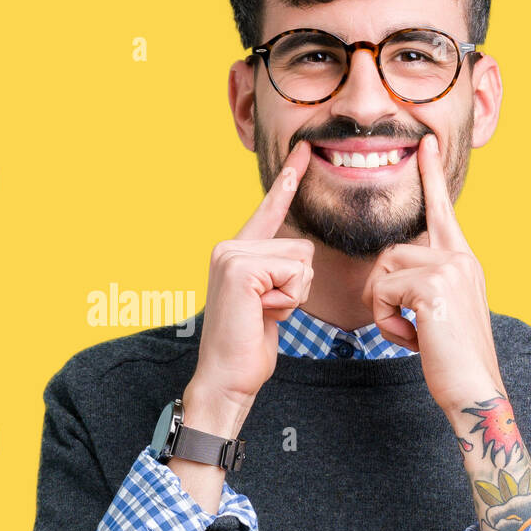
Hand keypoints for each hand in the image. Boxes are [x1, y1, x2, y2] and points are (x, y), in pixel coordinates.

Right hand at [190, 139, 315, 428]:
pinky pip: (295, 275)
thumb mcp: (269, 300)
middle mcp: (227, 246)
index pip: (269, 212)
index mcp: (234, 251)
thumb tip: (300, 257)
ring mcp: (231, 255)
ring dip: (294, 295)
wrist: (226, 377)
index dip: (287, 182)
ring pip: (301, 260)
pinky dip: (289, 301)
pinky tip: (264, 315)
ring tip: (264, 314)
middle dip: (298, 285)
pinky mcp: (241, 269)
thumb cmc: (248, 344)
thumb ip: (277, 272)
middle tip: (268, 310)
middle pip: (300, 246)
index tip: (303, 153)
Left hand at [360, 134, 504, 413]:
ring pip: (383, 273)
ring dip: (384, 310)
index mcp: (463, 261)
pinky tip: (414, 339)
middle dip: (385, 295)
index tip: (423, 144)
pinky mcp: (433, 284)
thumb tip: (392, 273)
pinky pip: (382, 293)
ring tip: (413, 333)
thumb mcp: (440, 313)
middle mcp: (460, 257)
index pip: (442, 211)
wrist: (474, 389)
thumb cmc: (452, 360)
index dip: (430, 177)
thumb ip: (424, 284)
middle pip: (390, 252)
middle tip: (411, 328)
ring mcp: (449, 268)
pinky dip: (387, 323)